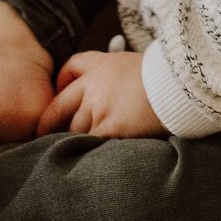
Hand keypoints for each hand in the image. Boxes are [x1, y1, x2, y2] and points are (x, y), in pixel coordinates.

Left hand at [35, 50, 165, 138]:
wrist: (176, 87)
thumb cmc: (158, 76)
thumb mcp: (129, 61)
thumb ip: (108, 71)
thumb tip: (96, 86)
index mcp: (99, 67)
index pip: (69, 71)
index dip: (58, 85)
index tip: (56, 102)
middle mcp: (93, 87)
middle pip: (60, 107)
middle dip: (50, 124)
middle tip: (45, 135)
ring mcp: (99, 109)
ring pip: (74, 129)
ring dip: (74, 140)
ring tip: (71, 151)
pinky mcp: (109, 129)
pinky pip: (90, 143)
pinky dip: (88, 151)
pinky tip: (89, 158)